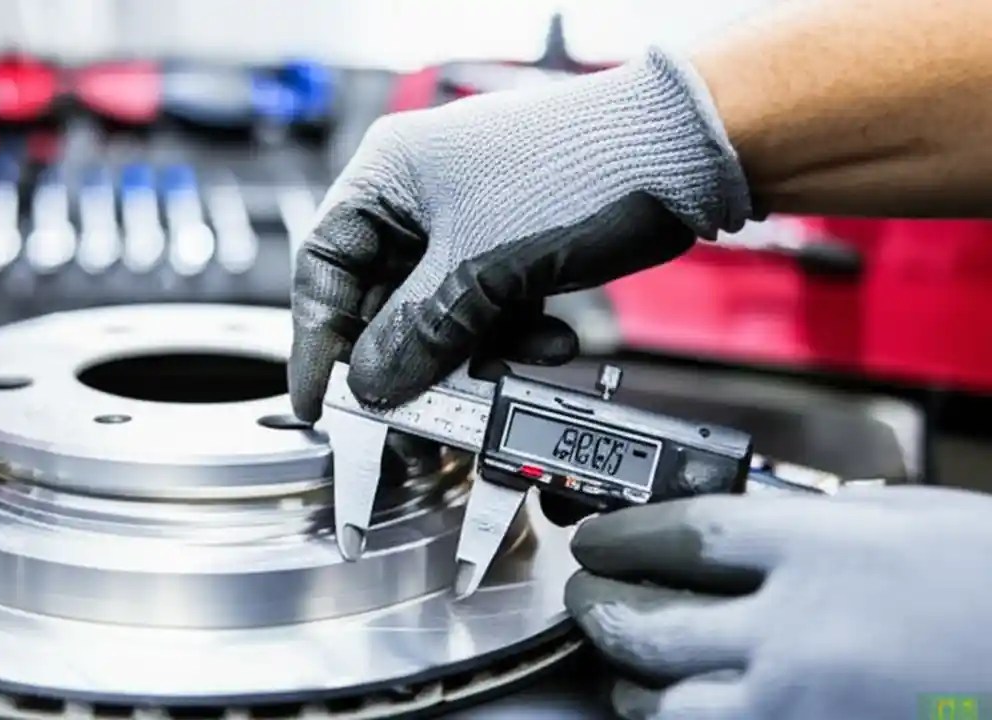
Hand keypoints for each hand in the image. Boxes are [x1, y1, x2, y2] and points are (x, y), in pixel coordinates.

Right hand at [287, 48, 753, 420]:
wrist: (686, 151)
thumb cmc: (580, 169)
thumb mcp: (479, 267)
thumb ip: (416, 335)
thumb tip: (370, 387)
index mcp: (388, 176)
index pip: (323, 267)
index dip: (316, 340)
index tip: (320, 403)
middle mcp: (419, 196)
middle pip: (382, 300)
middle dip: (405, 361)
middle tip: (412, 418)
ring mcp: (468, 220)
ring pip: (439, 312)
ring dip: (468, 354)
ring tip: (496, 381)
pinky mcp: (512, 245)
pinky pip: (488, 307)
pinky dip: (511, 333)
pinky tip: (549, 342)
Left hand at [564, 485, 991, 719]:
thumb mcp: (906, 520)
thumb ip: (813, 524)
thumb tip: (743, 531)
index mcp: (819, 552)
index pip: (678, 536)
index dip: (619, 536)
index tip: (597, 538)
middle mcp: (795, 634)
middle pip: (647, 621)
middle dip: (597, 605)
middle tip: (584, 592)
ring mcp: (798, 709)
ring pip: (664, 705)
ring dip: (630, 680)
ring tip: (622, 662)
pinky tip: (681, 710)